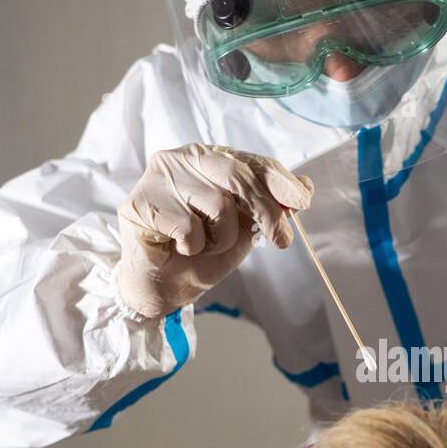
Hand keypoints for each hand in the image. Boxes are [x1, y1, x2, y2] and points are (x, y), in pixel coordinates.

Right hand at [115, 145, 312, 317]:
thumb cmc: (199, 255)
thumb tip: (304, 188)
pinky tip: (178, 248)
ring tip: (204, 246)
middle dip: (266, 210)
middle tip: (280, 239)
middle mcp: (184, 159)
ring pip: (217, 203)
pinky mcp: (142, 202)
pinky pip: (189, 226)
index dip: (280, 181)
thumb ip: (268, 208)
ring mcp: (160, 177)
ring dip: (221, 238)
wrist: (162, 288)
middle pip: (237, 175)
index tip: (302, 201)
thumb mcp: (243, 231)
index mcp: (210, 159)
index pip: (251, 162)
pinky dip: (193, 247)